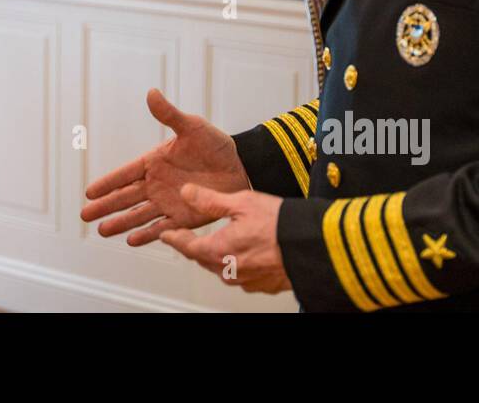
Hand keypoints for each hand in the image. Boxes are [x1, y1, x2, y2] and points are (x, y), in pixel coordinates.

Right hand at [80, 89, 249, 244]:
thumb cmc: (216, 145)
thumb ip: (169, 115)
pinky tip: (131, 240)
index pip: (125, 174)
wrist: (242, 167)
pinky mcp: (183, 218)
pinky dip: (146, 234)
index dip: (107, 183)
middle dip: (105, 206)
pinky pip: (161, 227)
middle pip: (125, 197)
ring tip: (101, 230)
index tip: (89, 191)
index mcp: (155, 162)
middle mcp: (157, 184)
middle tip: (84, 215)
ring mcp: (168, 202)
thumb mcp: (192, 127)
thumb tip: (151, 93)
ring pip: (138, 215)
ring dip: (120, 223)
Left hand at [159, 184, 290, 293]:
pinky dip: (238, 262)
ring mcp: (247, 280)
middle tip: (187, 238)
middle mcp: (230, 271)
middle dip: (194, 248)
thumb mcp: (241, 203)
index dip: (175, 239)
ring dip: (217, 256)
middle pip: (203, 259)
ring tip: (216, 243)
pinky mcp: (263, 285)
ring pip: (223, 268)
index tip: (167, 235)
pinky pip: (243, 274)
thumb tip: (187, 193)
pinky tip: (245, 252)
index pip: (187, 247)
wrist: (311, 247)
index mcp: (219, 251)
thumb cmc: (280, 225)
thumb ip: (210, 200)